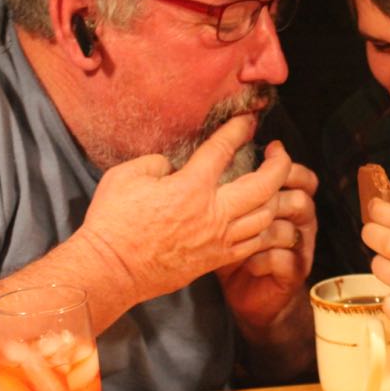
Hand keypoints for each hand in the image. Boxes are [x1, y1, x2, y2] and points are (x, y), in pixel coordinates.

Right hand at [76, 114, 293, 302]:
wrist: (110, 271)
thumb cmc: (113, 221)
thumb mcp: (126, 175)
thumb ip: (158, 162)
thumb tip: (175, 168)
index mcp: (191, 186)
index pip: (224, 149)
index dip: (239, 129)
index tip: (247, 119)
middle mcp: (213, 213)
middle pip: (265, 185)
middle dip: (279, 164)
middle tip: (278, 152)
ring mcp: (218, 240)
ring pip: (266, 216)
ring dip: (275, 196)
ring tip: (272, 184)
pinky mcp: (216, 260)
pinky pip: (255, 243)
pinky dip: (264, 226)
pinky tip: (261, 216)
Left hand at [217, 141, 317, 329]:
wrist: (248, 295)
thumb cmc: (236, 249)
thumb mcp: (231, 214)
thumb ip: (230, 189)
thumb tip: (202, 163)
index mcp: (289, 202)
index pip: (302, 177)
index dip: (288, 165)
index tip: (270, 151)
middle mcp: (300, 222)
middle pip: (301, 198)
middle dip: (276, 196)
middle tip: (251, 197)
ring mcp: (299, 249)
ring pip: (291, 228)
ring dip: (265, 229)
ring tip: (241, 235)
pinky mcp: (294, 273)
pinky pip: (282, 258)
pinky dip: (262, 258)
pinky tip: (247, 262)